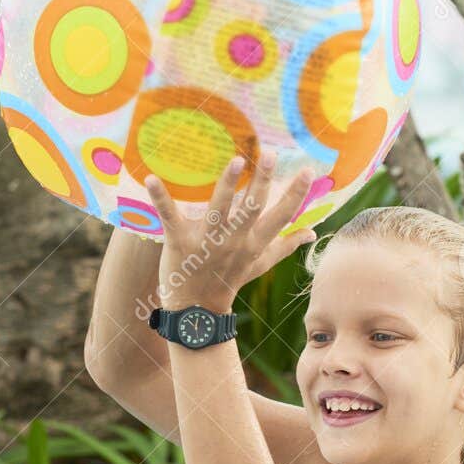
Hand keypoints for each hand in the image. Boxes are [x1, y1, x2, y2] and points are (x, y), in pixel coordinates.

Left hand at [146, 153, 315, 310]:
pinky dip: (160, 198)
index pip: (280, 217)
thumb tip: (312, 233)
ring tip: (236, 161)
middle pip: (252, 208)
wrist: (195, 310)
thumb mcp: (260, 264)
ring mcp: (207, 242)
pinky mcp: (179, 241)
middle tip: (269, 154)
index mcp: (254, 244)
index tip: (307, 172)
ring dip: (227, 185)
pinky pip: (170, 217)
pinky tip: (152, 178)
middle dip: (262, 181)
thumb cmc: (229, 280)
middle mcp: (234, 241)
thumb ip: (285, 246)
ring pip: (220, 210)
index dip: (295, 195)